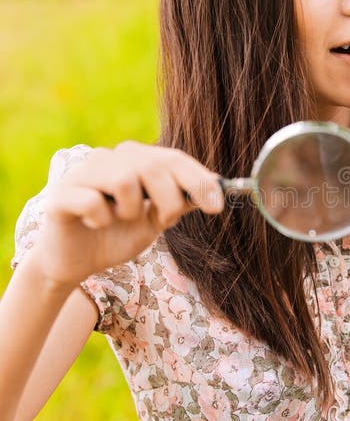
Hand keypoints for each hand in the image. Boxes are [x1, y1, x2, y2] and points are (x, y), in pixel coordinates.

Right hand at [30, 142, 223, 287]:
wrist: (75, 263)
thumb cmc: (116, 236)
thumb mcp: (156, 221)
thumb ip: (180, 202)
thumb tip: (217, 184)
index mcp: (135, 159)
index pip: (174, 158)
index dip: (199, 180)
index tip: (217, 207)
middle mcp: (109, 158)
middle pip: (153, 166)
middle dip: (169, 200)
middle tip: (164, 221)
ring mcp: (83, 172)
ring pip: (124, 180)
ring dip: (130, 211)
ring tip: (118, 219)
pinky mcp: (61, 195)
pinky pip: (94, 202)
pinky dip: (101, 220)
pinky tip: (94, 224)